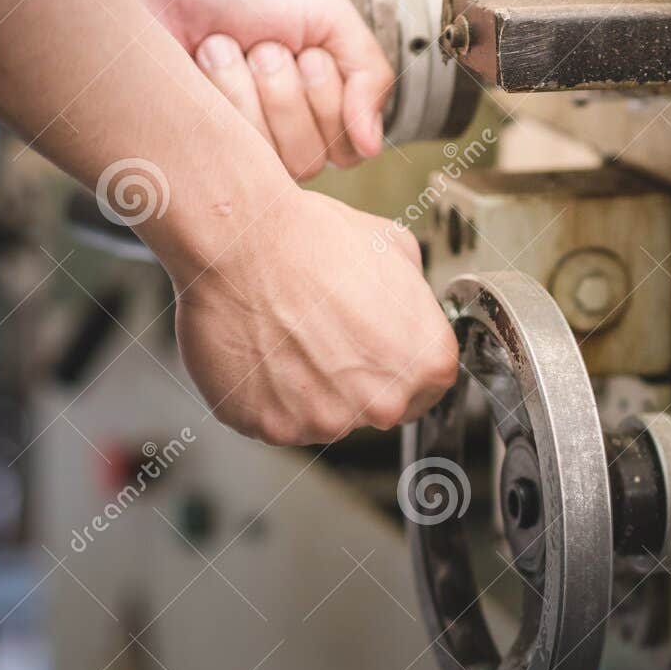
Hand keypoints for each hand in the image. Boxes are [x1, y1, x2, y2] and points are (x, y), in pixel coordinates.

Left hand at [116, 0, 392, 178]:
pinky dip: (223, 94)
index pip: (353, 148)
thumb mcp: (329, 14)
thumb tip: (374, 146)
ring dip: (253, 88)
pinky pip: (237, 153)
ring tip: (226, 48)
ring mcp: (243, 154)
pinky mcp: (203, 154)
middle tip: (263, 46)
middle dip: (289, 88)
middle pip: (316, 158)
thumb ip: (370, 74)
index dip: (331, 98)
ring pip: (276, 161)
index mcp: (322, 114)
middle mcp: (286, 142)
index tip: (307, 51)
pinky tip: (202, 66)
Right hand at [169, 190, 457, 444]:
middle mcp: (384, 404)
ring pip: (322, 417)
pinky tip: (262, 350)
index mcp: (427, 364)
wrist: (243, 243)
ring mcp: (327, 422)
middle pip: (375, 408)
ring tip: (287, 336)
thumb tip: (408, 310)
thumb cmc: (315, 241)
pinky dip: (265, 395)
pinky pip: (274, 419)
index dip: (397, 366)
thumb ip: (415, 299)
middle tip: (323, 335)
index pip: (426, 388)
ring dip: (307, 389)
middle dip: (354, 379)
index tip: (374, 350)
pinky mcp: (274, 428)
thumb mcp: (396, 250)